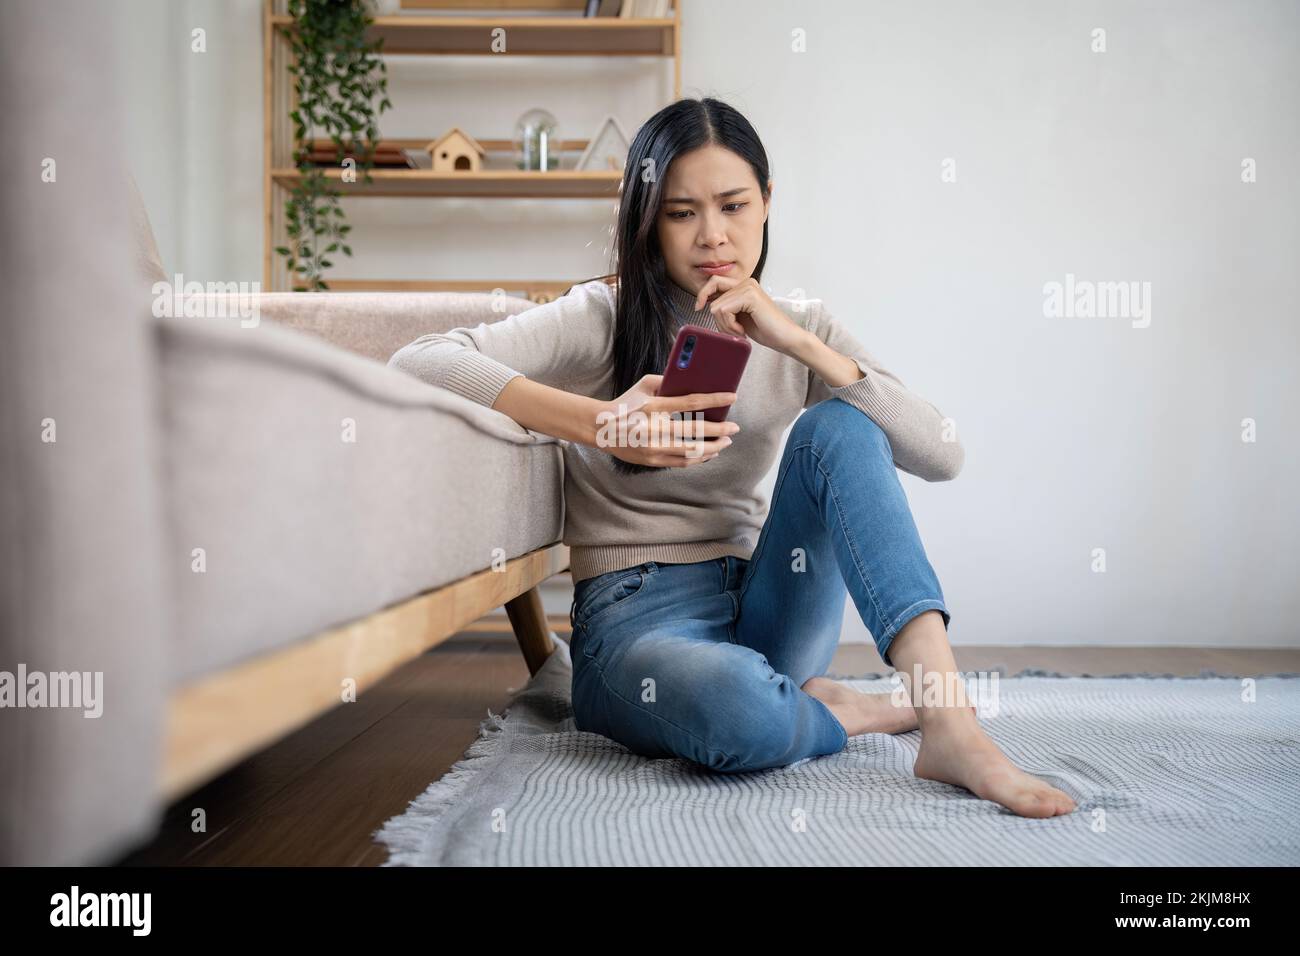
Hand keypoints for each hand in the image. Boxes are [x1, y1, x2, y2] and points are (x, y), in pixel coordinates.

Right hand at [592, 373, 739, 467]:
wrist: (601, 428)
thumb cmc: (626, 403)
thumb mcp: (644, 385)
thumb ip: (668, 381)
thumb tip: (694, 380)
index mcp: (654, 405)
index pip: (691, 402)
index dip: (715, 400)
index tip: (732, 398)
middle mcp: (655, 428)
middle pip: (696, 430)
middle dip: (720, 430)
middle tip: (734, 429)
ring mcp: (654, 447)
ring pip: (693, 451)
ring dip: (713, 447)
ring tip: (725, 442)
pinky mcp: (652, 461)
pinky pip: (682, 462)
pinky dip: (699, 458)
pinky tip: (709, 453)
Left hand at [693, 275, 810, 355]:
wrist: (785, 338)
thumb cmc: (766, 329)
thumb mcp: (739, 316)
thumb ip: (726, 306)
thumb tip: (705, 303)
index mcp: (743, 285)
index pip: (714, 281)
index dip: (703, 294)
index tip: (698, 307)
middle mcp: (746, 282)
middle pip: (712, 296)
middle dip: (717, 318)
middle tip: (728, 329)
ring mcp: (748, 287)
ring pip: (716, 307)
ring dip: (725, 325)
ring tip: (740, 331)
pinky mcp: (750, 296)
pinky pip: (724, 311)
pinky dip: (730, 326)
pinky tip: (743, 331)